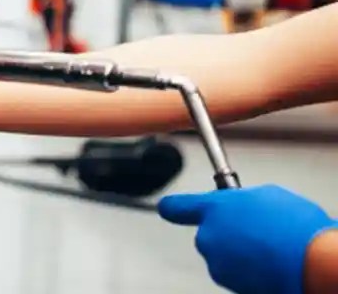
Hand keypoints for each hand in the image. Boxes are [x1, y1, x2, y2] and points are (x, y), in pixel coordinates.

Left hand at [159, 184, 337, 293]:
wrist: (313, 263)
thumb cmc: (295, 227)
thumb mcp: (268, 196)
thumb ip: (243, 201)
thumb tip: (243, 208)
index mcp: (214, 209)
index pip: (177, 206)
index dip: (174, 207)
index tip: (168, 208)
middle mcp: (208, 237)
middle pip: (209, 235)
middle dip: (228, 235)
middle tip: (257, 232)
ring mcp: (218, 265)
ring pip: (225, 257)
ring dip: (242, 255)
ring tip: (271, 250)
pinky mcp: (230, 287)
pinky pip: (238, 275)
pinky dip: (251, 272)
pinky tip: (272, 265)